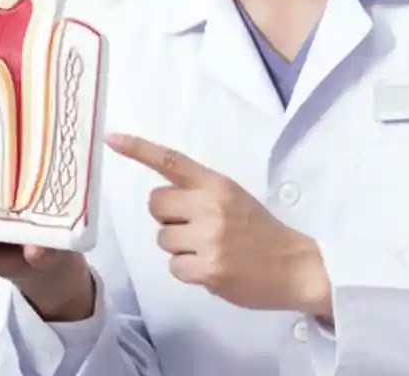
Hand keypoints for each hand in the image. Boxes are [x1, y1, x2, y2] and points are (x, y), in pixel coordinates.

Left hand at [106, 132, 332, 318]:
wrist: (296, 267)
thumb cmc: (260, 231)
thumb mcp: (232, 197)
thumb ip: (199, 192)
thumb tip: (160, 199)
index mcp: (217, 184)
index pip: (172, 161)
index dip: (138, 149)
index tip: (112, 139)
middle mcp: (210, 206)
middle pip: (155, 204)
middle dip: (167, 216)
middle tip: (192, 226)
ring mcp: (210, 238)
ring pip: (162, 238)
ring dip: (178, 247)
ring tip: (208, 249)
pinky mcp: (208, 269)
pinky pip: (173, 267)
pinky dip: (187, 270)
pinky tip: (211, 268)